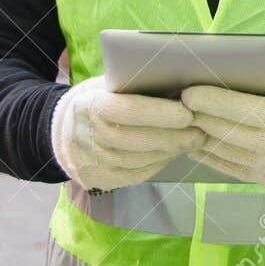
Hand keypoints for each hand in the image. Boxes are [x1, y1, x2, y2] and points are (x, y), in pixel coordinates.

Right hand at [51, 75, 205, 190]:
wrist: (65, 131)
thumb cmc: (99, 100)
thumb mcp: (108, 85)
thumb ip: (134, 86)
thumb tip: (180, 85)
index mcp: (88, 105)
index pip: (126, 110)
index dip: (158, 113)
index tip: (187, 112)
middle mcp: (85, 136)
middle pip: (135, 139)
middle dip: (172, 136)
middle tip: (199, 131)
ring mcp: (90, 162)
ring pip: (137, 160)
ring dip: (169, 151)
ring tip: (191, 141)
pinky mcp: (98, 180)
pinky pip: (134, 174)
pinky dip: (157, 164)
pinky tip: (171, 153)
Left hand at [181, 62, 264, 192]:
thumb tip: (263, 59)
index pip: (250, 113)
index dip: (216, 102)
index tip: (190, 91)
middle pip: (232, 133)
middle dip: (200, 117)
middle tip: (175, 100)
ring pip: (226, 153)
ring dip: (199, 135)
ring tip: (180, 117)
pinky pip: (231, 168)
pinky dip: (210, 155)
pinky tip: (195, 140)